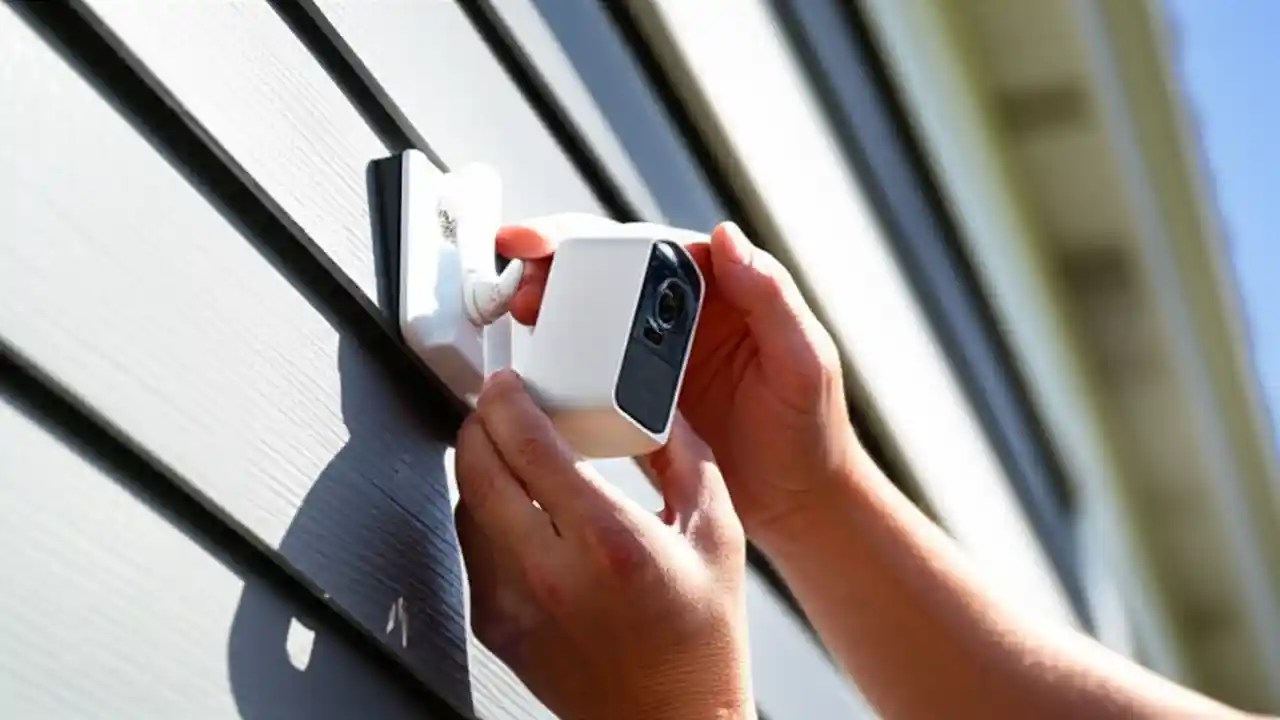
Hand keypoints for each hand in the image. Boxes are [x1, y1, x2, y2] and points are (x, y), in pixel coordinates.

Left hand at [455, 370, 752, 718]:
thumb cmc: (700, 644)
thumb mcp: (718, 535)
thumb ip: (686, 458)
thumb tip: (656, 409)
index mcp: (608, 542)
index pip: (527, 446)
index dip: (507, 400)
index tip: (509, 384)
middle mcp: (549, 574)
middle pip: (477, 468)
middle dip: (481, 423)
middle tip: (500, 407)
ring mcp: (513, 604)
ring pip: (465, 505)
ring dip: (481, 468)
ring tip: (513, 455)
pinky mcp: (496, 626)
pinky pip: (473, 548)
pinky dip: (485, 515)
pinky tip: (519, 510)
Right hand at [498, 220, 855, 553]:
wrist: (796, 503)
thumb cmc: (813, 432)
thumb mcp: (805, 360)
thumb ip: (772, 298)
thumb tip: (725, 236)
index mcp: (722, 291)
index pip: (650, 247)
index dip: (595, 236)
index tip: (552, 240)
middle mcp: (682, 315)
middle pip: (607, 271)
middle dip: (554, 262)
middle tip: (516, 274)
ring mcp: (654, 356)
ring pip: (589, 314)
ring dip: (548, 303)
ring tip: (512, 309)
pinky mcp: (635, 398)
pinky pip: (588, 368)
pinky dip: (554, 360)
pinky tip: (528, 362)